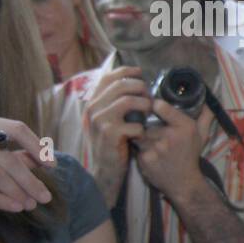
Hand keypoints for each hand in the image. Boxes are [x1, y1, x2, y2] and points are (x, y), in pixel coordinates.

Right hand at [0, 118, 54, 212]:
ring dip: (17, 192)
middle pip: (8, 161)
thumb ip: (16, 151)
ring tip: (32, 205)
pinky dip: (1, 199)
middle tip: (46, 198)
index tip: (52, 166)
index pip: (16, 129)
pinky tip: (16, 207)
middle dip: (29, 181)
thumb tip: (44, 161)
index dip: (36, 146)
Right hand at [85, 67, 150, 186]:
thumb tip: (134, 84)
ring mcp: (100, 121)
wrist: (104, 171)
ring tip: (150, 113)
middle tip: (150, 98)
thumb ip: (114, 104)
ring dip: (145, 105)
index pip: (108, 77)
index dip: (126, 71)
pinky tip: (143, 134)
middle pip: (121, 85)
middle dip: (141, 88)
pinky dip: (143, 128)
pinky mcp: (110, 135)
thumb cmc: (112, 144)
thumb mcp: (107, 121)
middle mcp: (93, 109)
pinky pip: (135, 124)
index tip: (141, 73)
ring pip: (128, 100)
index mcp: (93, 103)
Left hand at [133, 100, 215, 202]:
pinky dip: (140, 148)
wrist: (184, 183)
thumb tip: (207, 100)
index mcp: (185, 127)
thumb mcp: (202, 135)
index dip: (155, 106)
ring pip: (140, 133)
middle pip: (147, 120)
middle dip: (149, 124)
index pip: (159, 106)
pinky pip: (136, 146)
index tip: (156, 108)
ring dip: (143, 136)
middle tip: (154, 130)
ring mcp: (156, 148)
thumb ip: (205, 116)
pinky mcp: (145, 158)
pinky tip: (149, 153)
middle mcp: (170, 136)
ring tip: (152, 143)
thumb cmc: (191, 155)